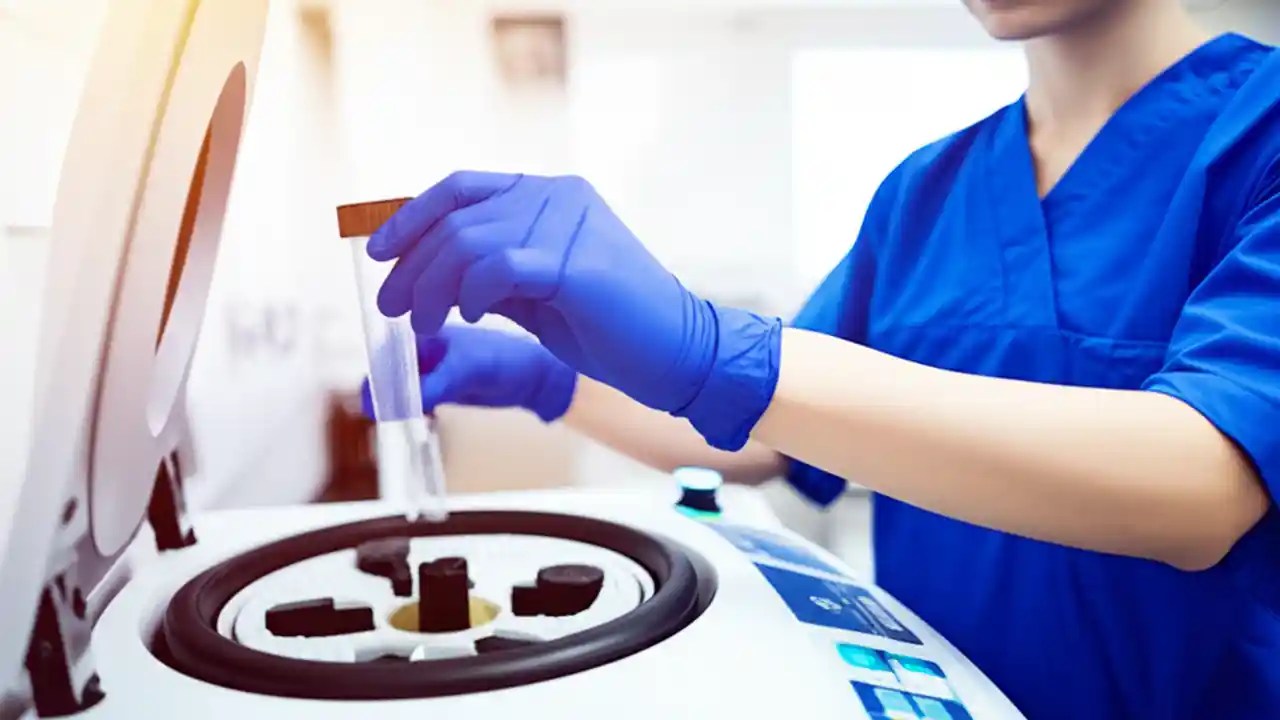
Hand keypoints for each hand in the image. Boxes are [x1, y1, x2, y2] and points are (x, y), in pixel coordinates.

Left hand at [368, 171, 781, 449]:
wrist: (673, 354)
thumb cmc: (606, 326)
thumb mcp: (534, 290)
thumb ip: (490, 270)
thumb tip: (424, 273)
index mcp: (551, 193)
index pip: (463, 188)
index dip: (410, 215)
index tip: (377, 252)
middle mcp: (559, 195)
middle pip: (458, 219)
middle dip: (412, 265)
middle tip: (393, 307)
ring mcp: (571, 223)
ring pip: (470, 243)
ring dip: (433, 288)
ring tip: (425, 323)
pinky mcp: (576, 261)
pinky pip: (498, 268)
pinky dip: (469, 294)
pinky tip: (466, 317)